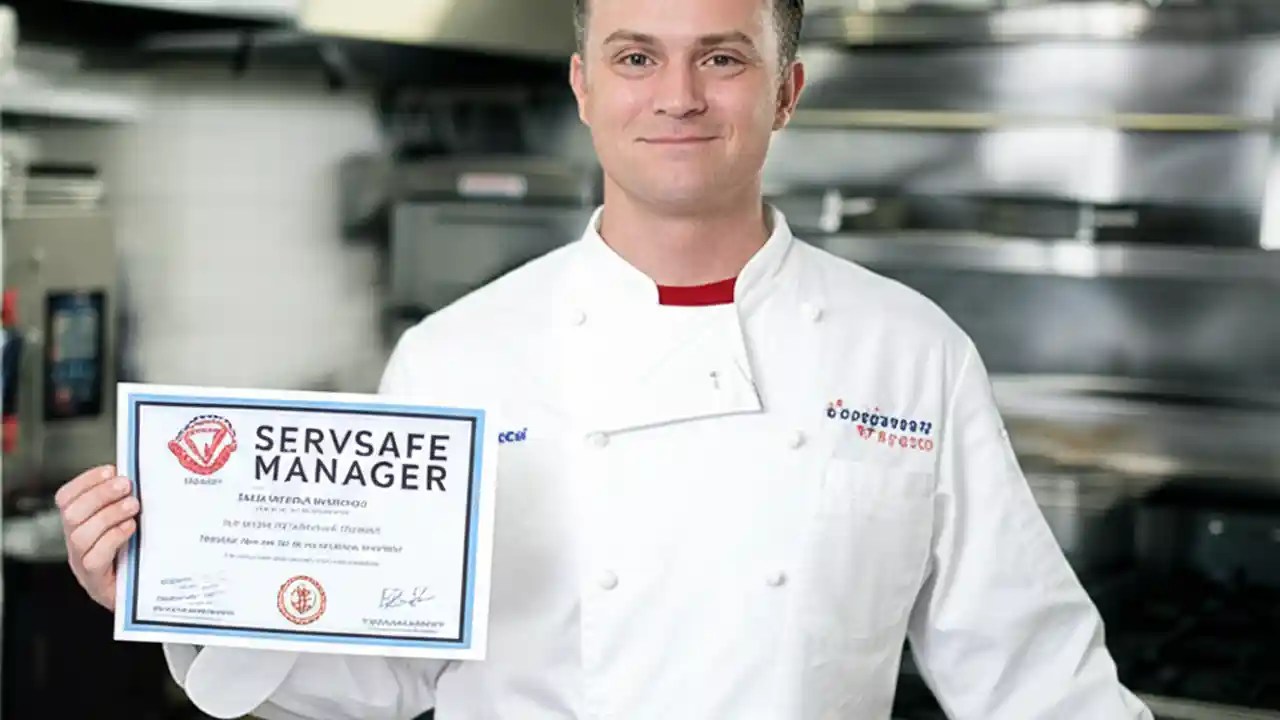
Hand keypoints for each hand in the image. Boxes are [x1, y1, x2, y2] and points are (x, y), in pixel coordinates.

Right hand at [55, 464, 139, 610]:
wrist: (142, 598)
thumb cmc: (137, 557)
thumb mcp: (130, 525)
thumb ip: (127, 504)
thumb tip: (137, 477)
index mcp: (79, 525)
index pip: (67, 498)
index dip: (86, 481)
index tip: (111, 470)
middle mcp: (75, 544)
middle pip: (72, 513)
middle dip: (100, 494)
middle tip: (126, 486)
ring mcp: (81, 563)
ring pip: (80, 534)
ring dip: (108, 514)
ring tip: (133, 506)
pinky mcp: (95, 581)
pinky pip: (93, 558)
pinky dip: (112, 538)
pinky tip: (130, 529)